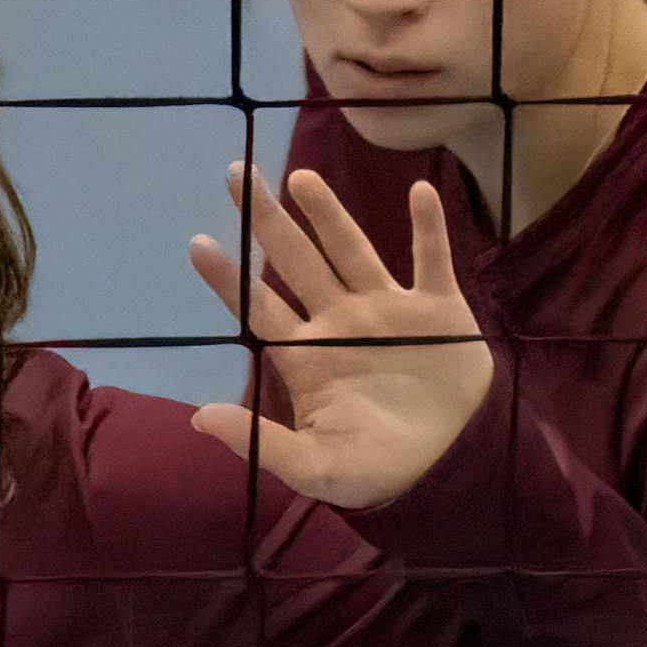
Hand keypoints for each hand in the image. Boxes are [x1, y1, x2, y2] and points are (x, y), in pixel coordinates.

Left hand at [189, 158, 496, 510]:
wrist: (450, 472)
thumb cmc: (377, 470)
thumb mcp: (314, 467)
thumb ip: (259, 443)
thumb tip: (198, 418)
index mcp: (308, 356)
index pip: (258, 307)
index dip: (229, 277)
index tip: (197, 243)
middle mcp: (341, 322)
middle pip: (296, 261)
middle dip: (267, 222)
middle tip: (235, 175)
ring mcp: (389, 311)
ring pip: (352, 250)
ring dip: (329, 215)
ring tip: (302, 178)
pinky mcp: (439, 311)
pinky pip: (432, 261)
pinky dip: (428, 229)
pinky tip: (420, 192)